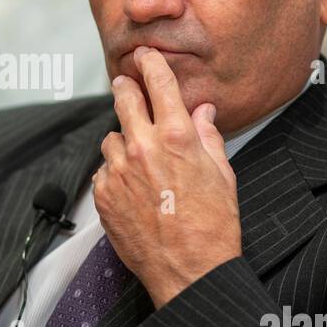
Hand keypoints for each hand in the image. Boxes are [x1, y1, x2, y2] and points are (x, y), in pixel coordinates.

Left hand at [92, 46, 242, 308]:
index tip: (144, 55)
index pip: (158, 83)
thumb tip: (202, 112)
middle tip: (125, 84)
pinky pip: (104, 171)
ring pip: (111, 138)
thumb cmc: (213, 226)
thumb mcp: (222, 174)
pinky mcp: (103, 195)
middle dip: (125, 87)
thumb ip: (207, 136)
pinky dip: (115, 174)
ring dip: (123, 141)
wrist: (190, 270)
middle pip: (123, 99)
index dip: (150, 64)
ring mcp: (119, 172)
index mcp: (176, 137)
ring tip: (141, 162)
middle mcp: (143, 148)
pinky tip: (133, 190)